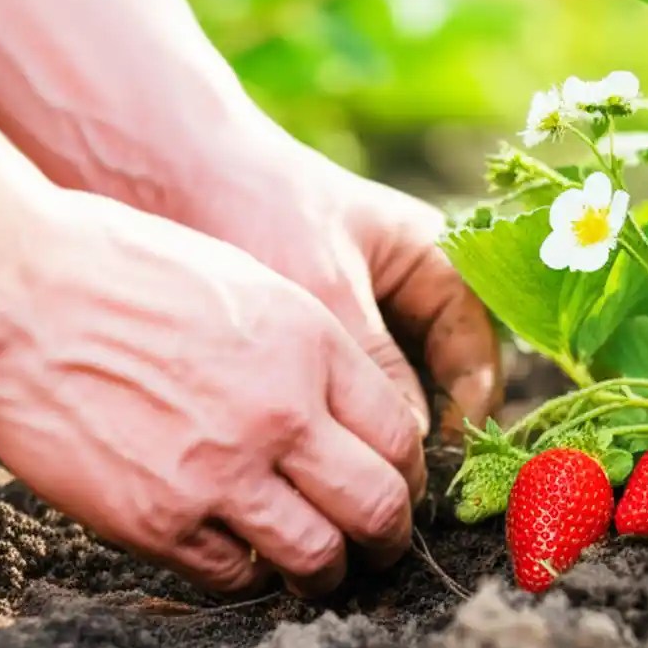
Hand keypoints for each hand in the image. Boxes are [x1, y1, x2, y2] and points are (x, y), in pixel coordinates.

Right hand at [0, 189, 425, 594]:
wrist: (19, 291)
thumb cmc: (129, 272)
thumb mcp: (251, 285)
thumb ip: (310, 354)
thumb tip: (347, 418)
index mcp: (312, 345)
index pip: (401, 437)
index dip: (409, 476)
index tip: (397, 487)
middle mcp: (281, 412)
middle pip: (378, 506)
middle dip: (389, 538)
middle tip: (380, 546)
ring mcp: (221, 470)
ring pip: (316, 557)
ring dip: (328, 572)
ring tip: (320, 568)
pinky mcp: (159, 518)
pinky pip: (233, 575)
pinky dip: (250, 574)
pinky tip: (242, 555)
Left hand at [177, 135, 501, 438]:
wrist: (170, 171)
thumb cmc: (260, 211)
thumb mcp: (326, 293)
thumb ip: (376, 368)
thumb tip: (410, 446)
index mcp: (434, 259)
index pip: (476, 343)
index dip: (471, 401)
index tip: (446, 451)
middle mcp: (409, 289)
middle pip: (445, 374)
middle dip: (432, 423)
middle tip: (408, 477)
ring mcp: (368, 312)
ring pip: (399, 387)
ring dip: (385, 427)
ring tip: (366, 470)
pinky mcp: (324, 335)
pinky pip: (353, 388)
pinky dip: (345, 418)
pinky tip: (325, 449)